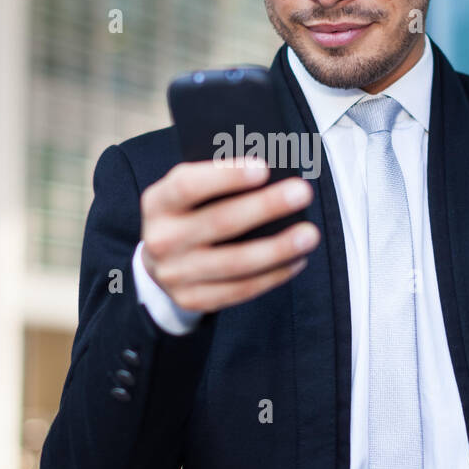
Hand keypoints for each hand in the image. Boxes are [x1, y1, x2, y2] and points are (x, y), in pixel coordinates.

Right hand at [139, 159, 319, 312]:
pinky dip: (272, 275)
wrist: (160, 259)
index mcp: (158, 202)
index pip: (188, 186)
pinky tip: (297, 260)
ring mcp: (175, 274)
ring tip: (309, 234)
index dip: (226, 177)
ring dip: (277, 248)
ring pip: (235, 263)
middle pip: (219, 222)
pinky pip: (240, 290)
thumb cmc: (190, 212)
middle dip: (265, 207)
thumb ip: (218, 180)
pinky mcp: (192, 299)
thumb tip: (272, 174)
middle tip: (302, 193)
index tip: (264, 169)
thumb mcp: (190, 191)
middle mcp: (161, 239)